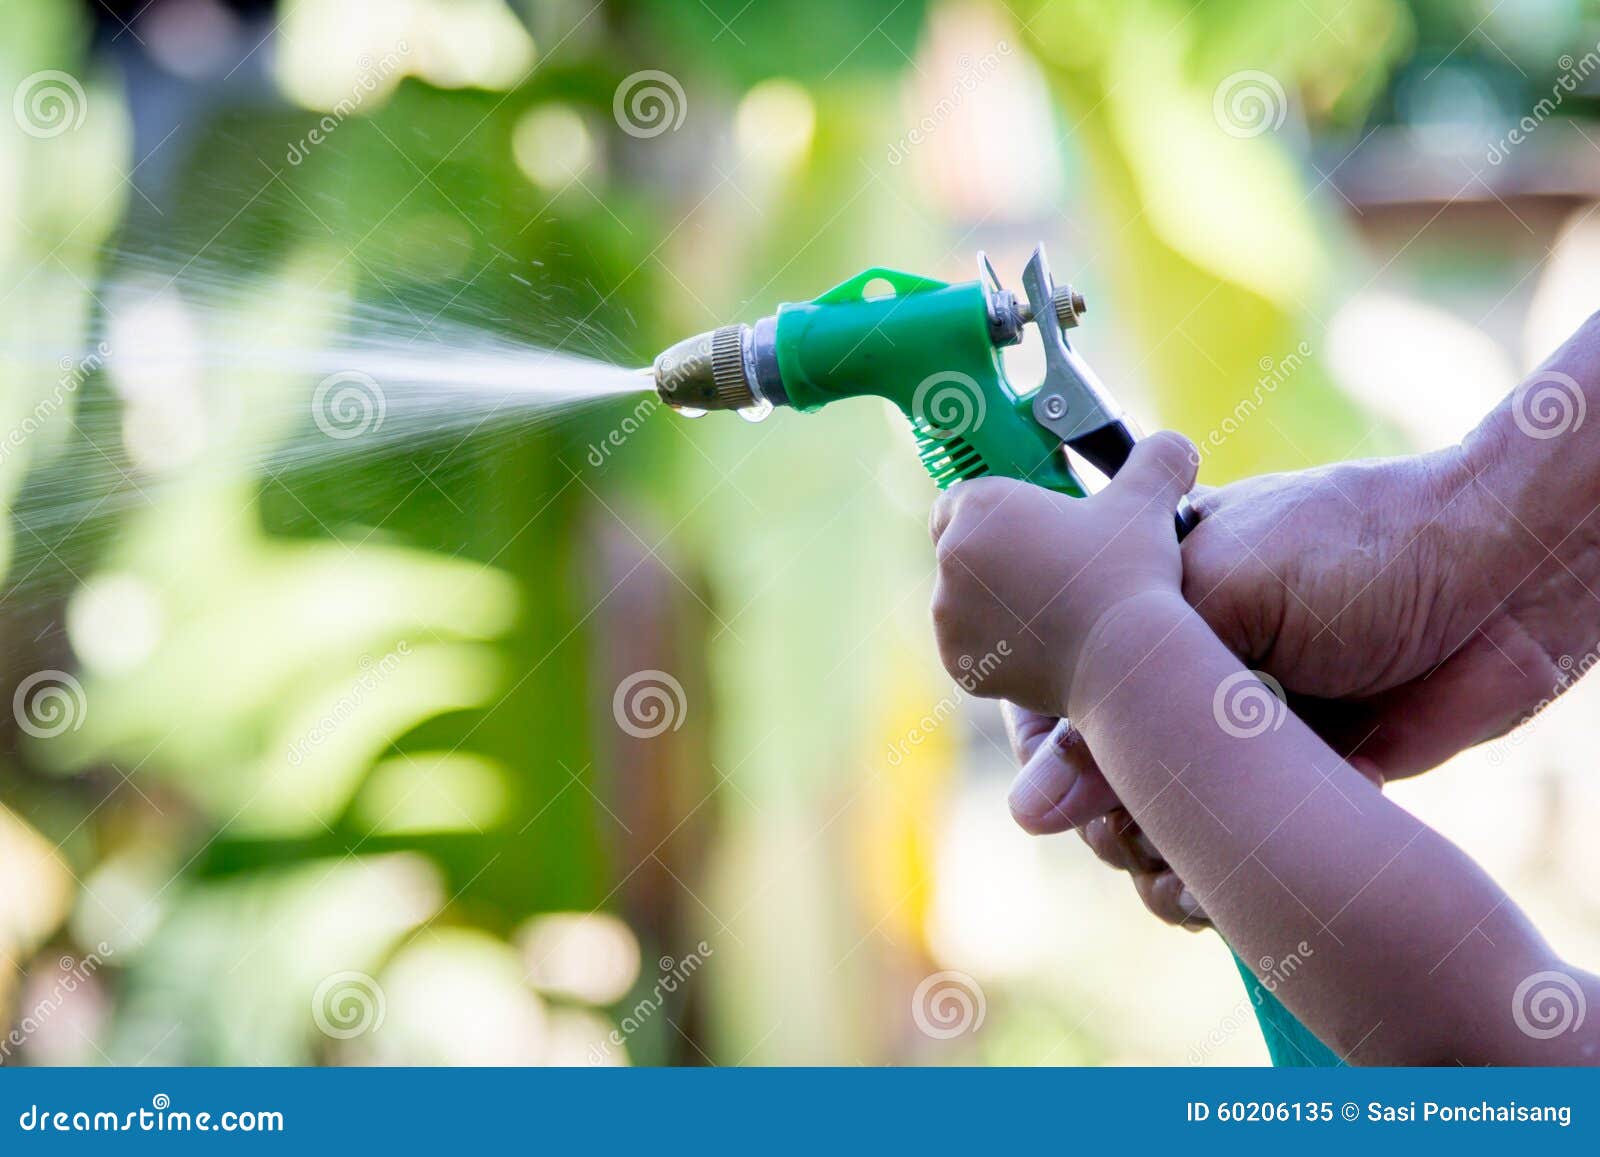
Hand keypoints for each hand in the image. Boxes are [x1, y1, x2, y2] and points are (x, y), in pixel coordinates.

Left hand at [927, 432, 1198, 715]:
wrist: (1124, 659)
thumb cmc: (1128, 573)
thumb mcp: (1147, 502)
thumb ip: (1157, 460)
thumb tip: (1176, 444)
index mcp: (979, 509)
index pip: (958, 500)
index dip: (991, 511)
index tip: (1025, 524)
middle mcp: (951, 559)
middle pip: (962, 552)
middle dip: (996, 558)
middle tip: (1049, 568)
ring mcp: (949, 616)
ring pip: (963, 602)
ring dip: (994, 603)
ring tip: (1051, 610)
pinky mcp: (959, 662)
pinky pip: (971, 648)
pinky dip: (998, 648)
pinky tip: (1041, 645)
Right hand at [1003, 439, 1560, 925]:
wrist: (1503, 574)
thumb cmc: (1353, 545)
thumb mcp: (1218, 588)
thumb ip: (1127, 691)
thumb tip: (1033, 809)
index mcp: (1145, 602)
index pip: (1056, 686)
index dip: (1042, 745)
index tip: (1048, 794)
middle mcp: (1183, 671)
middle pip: (1102, 769)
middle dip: (1106, 817)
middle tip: (1135, 834)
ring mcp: (1239, 729)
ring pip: (1165, 821)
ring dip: (1160, 860)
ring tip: (1180, 875)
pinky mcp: (1299, 779)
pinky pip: (1238, 847)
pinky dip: (1224, 877)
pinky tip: (1220, 891)